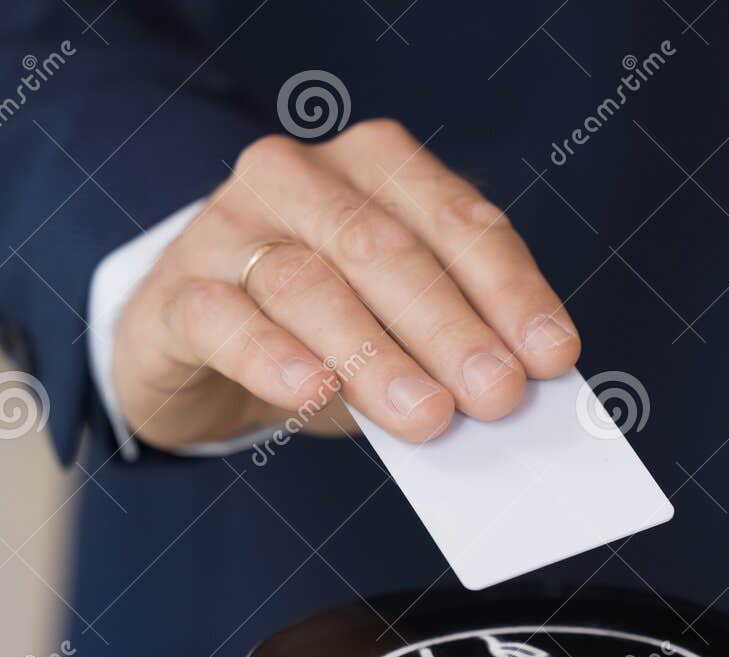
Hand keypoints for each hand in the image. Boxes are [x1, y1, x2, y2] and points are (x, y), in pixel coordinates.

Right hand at [109, 119, 581, 449]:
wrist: (193, 347)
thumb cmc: (316, 330)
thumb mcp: (395, 327)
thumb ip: (448, 346)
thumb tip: (515, 393)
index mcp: (373, 169)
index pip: (455, 219)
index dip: (509, 289)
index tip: (552, 357)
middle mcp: (298, 181)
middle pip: (382, 248)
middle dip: (449, 326)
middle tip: (496, 395)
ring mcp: (228, 230)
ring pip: (306, 283)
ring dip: (374, 354)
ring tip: (427, 415)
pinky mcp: (176, 295)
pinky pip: (224, 320)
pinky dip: (273, 357)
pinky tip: (314, 390)